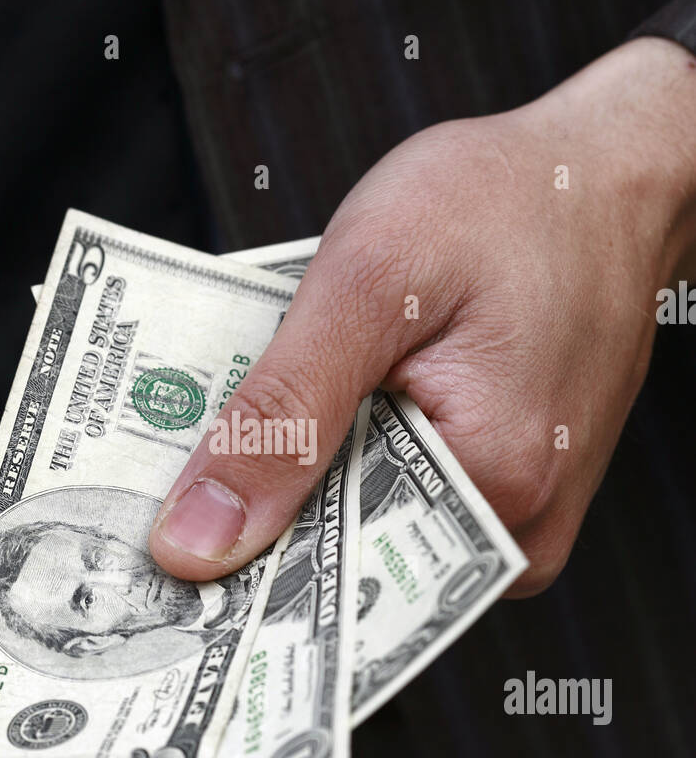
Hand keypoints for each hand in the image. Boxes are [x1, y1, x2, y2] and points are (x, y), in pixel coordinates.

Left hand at [149, 37, 695, 595]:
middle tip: (186, 462)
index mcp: (494, 486)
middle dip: (261, 510)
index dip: (231, 562)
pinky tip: (326, 402)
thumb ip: (282, 415)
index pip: (328, 583)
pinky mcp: (504, 486)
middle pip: (344, 561)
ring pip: (364, 527)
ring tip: (268, 410)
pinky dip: (346, 455)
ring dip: (302, 474)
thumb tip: (199, 537)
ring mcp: (516, 512)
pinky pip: (399, 496)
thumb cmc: (510, 203)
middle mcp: (516, 527)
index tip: (153, 545)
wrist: (604, 174)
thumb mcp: (368, 283)